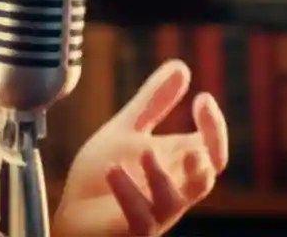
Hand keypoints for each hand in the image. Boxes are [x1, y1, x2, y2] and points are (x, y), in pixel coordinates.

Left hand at [51, 60, 228, 235]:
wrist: (73, 213)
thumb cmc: (104, 175)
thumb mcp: (128, 129)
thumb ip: (154, 101)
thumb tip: (182, 65)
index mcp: (176, 164)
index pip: (210, 148)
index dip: (213, 126)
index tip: (202, 98)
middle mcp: (173, 189)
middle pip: (205, 177)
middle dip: (203, 159)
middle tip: (193, 143)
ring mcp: (155, 213)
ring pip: (173, 200)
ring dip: (162, 176)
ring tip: (146, 150)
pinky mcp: (133, 231)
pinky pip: (140, 218)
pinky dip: (129, 193)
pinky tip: (114, 170)